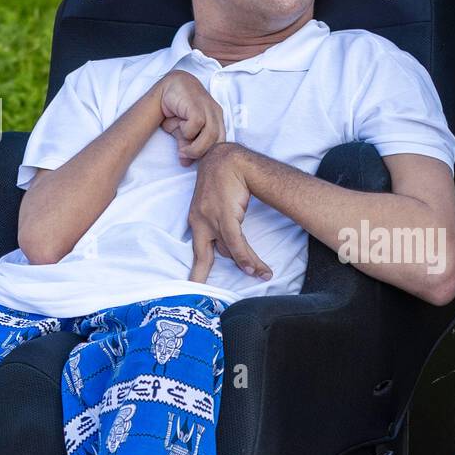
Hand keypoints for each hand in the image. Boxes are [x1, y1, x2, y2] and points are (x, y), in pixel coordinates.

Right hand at [155, 70, 224, 166]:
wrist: (166, 88)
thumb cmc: (176, 109)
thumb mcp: (182, 131)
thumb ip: (186, 145)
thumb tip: (185, 163)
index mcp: (217, 120)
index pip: (220, 143)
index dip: (208, 154)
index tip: (192, 159)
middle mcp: (216, 114)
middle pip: (218, 142)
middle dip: (201, 154)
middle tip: (185, 156)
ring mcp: (208, 108)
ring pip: (210, 135)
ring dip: (195, 147)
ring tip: (182, 149)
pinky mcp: (198, 105)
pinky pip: (197, 124)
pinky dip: (188, 130)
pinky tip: (179, 125)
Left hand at [188, 143, 273, 282]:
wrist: (229, 159)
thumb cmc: (224, 178)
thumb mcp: (216, 202)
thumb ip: (220, 223)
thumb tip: (231, 244)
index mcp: (195, 219)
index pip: (196, 249)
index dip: (196, 269)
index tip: (193, 284)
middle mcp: (200, 221)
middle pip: (207, 255)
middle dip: (205, 275)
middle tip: (208, 294)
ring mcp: (211, 219)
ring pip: (229, 251)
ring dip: (247, 264)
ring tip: (261, 274)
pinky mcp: (224, 216)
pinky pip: (235, 243)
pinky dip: (246, 257)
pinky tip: (254, 268)